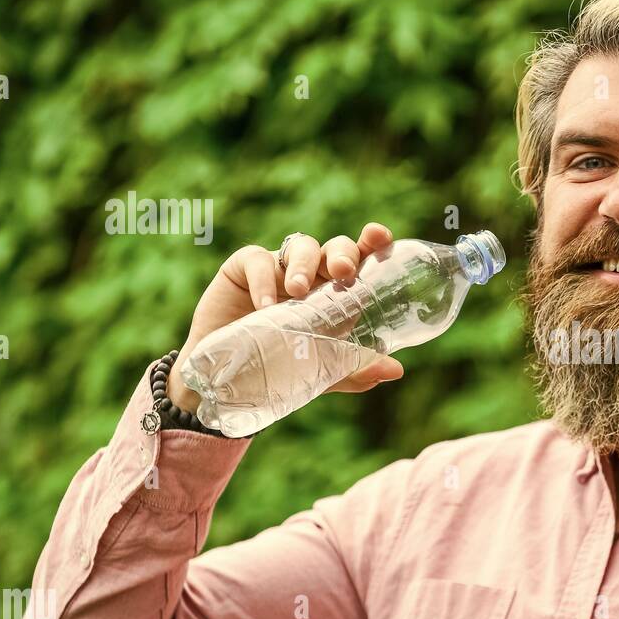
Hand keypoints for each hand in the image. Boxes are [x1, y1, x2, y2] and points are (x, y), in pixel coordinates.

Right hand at [167, 222, 404, 412]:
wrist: (222, 382)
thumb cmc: (276, 369)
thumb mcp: (318, 373)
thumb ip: (353, 369)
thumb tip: (395, 370)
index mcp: (336, 293)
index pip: (361, 261)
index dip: (373, 243)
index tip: (382, 236)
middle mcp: (312, 276)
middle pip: (335, 248)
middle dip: (342, 253)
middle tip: (343, 272)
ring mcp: (278, 269)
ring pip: (300, 246)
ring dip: (305, 265)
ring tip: (298, 291)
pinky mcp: (242, 270)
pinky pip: (256, 260)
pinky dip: (264, 278)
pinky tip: (264, 304)